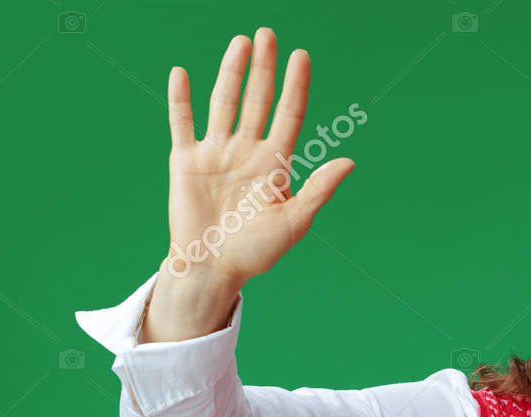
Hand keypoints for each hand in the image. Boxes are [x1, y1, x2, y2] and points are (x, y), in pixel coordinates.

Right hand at [163, 27, 353, 288]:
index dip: (296, 86)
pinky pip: (182, 122)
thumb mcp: (294, 222)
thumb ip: (318, 189)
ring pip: (224, 102)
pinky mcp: (186, 160)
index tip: (302, 56)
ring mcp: (216, 152)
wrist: (214, 268)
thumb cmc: (256, 251)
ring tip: (241, 43)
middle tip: (268, 34)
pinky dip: (181, 99)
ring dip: (231, 73)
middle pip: (257, 100)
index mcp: (274, 163)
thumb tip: (349, 161)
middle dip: (264, 68)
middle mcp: (246, 150)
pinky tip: (182, 73)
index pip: (288, 114)